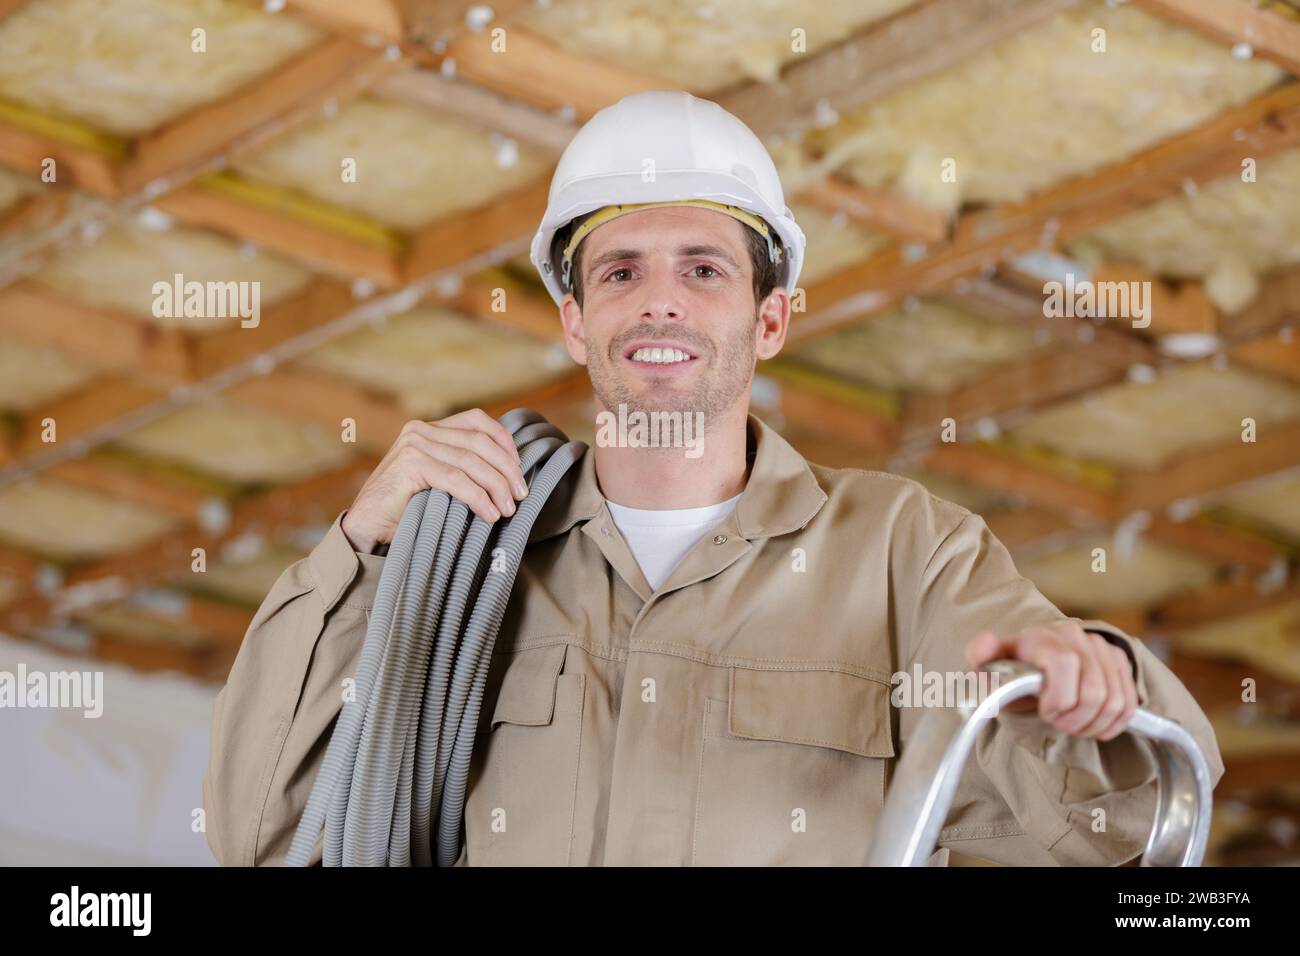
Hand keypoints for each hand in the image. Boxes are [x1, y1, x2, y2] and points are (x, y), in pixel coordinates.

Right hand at [341, 409, 529, 553]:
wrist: (366, 528)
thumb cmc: (405, 508)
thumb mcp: (437, 480)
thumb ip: (461, 467)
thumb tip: (508, 474)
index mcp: (429, 428)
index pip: (476, 421)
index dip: (504, 441)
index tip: (520, 467)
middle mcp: (420, 430)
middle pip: (479, 441)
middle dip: (506, 468)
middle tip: (521, 494)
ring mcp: (414, 445)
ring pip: (471, 462)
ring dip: (496, 486)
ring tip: (508, 508)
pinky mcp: (410, 465)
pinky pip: (456, 480)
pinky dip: (478, 498)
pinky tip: (489, 513)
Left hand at [964, 622, 1137, 740]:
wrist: (1033, 668)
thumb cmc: (1010, 674)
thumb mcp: (990, 670)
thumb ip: (981, 657)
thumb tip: (985, 642)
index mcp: (1041, 637)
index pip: (1065, 665)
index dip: (1059, 699)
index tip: (1046, 712)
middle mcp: (1074, 636)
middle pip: (1094, 692)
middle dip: (1075, 719)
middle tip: (1060, 723)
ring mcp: (1100, 647)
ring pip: (1114, 701)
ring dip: (1093, 724)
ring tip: (1073, 724)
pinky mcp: (1118, 660)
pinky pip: (1129, 703)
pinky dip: (1112, 723)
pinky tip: (1093, 724)